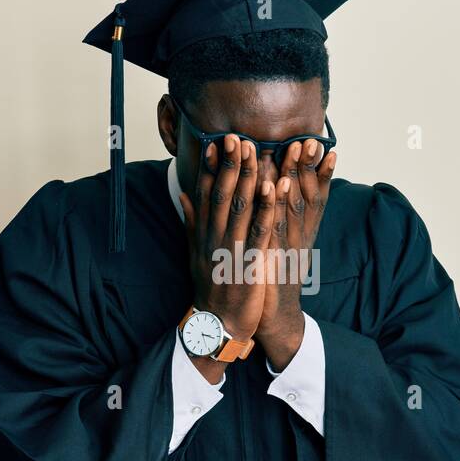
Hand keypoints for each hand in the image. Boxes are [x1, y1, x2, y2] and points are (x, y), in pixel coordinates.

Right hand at [177, 135, 280, 343]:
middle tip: (235, 136)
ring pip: (239, 207)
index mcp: (203, 233)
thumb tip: (183, 194)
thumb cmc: (211, 286)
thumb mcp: (195, 252)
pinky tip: (276, 186)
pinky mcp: (249, 262)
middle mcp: (214, 237)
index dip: (209, 167)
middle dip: (229, 164)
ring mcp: (230, 249)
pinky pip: (259, 230)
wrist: (218, 324)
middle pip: (221, 194)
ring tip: (256, 150)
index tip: (213, 141)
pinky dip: (267, 207)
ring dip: (248, 176)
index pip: (204, 193)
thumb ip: (192, 221)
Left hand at [256, 139, 336, 368]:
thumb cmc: (269, 281)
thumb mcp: (273, 247)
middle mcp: (298, 236)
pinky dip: (275, 204)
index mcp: (298, 232)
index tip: (319, 144)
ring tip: (297, 148)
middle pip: (305, 194)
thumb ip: (273, 223)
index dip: (315, 169)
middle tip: (309, 136)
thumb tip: (272, 198)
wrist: (273, 319)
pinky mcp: (273, 256)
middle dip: (307, 165)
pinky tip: (275, 184)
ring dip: (295, 174)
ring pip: (294, 204)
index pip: (310, 194)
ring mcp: (288, 245)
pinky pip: (275, 225)